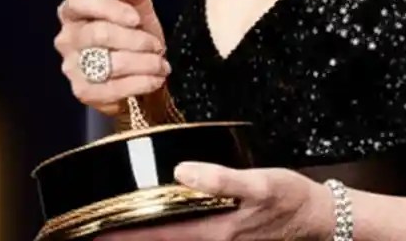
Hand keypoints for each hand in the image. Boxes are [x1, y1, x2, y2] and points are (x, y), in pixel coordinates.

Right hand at [55, 0, 169, 115]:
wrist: (142, 72)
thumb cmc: (135, 33)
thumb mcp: (139, 4)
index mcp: (74, 10)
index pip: (78, 1)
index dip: (109, 8)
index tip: (136, 19)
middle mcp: (67, 38)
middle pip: (99, 34)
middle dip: (136, 40)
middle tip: (157, 46)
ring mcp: (72, 67)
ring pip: (110, 63)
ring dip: (144, 63)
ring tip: (161, 64)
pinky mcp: (83, 92)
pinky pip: (112, 89)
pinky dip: (140, 83)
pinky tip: (155, 79)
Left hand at [96, 163, 335, 240]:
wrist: (318, 218)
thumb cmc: (290, 198)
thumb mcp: (261, 184)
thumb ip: (221, 179)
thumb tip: (182, 171)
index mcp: (212, 233)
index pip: (153, 236)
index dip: (118, 234)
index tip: (88, 229)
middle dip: (122, 239)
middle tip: (87, 230)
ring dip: (141, 238)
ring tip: (111, 230)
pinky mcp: (223, 239)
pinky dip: (164, 237)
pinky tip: (155, 228)